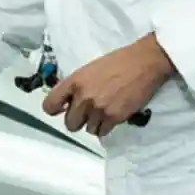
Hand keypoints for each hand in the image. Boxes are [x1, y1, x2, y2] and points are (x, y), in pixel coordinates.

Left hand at [42, 33, 174, 136]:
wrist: (145, 62)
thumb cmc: (119, 62)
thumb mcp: (90, 69)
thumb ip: (76, 85)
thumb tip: (68, 101)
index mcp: (75, 81)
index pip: (49, 105)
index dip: (55, 109)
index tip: (62, 109)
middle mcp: (83, 97)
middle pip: (70, 123)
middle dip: (79, 119)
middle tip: (89, 111)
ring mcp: (99, 109)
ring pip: (88, 129)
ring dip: (95, 123)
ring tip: (105, 110)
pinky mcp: (114, 117)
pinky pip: (102, 132)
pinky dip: (107, 126)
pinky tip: (113, 115)